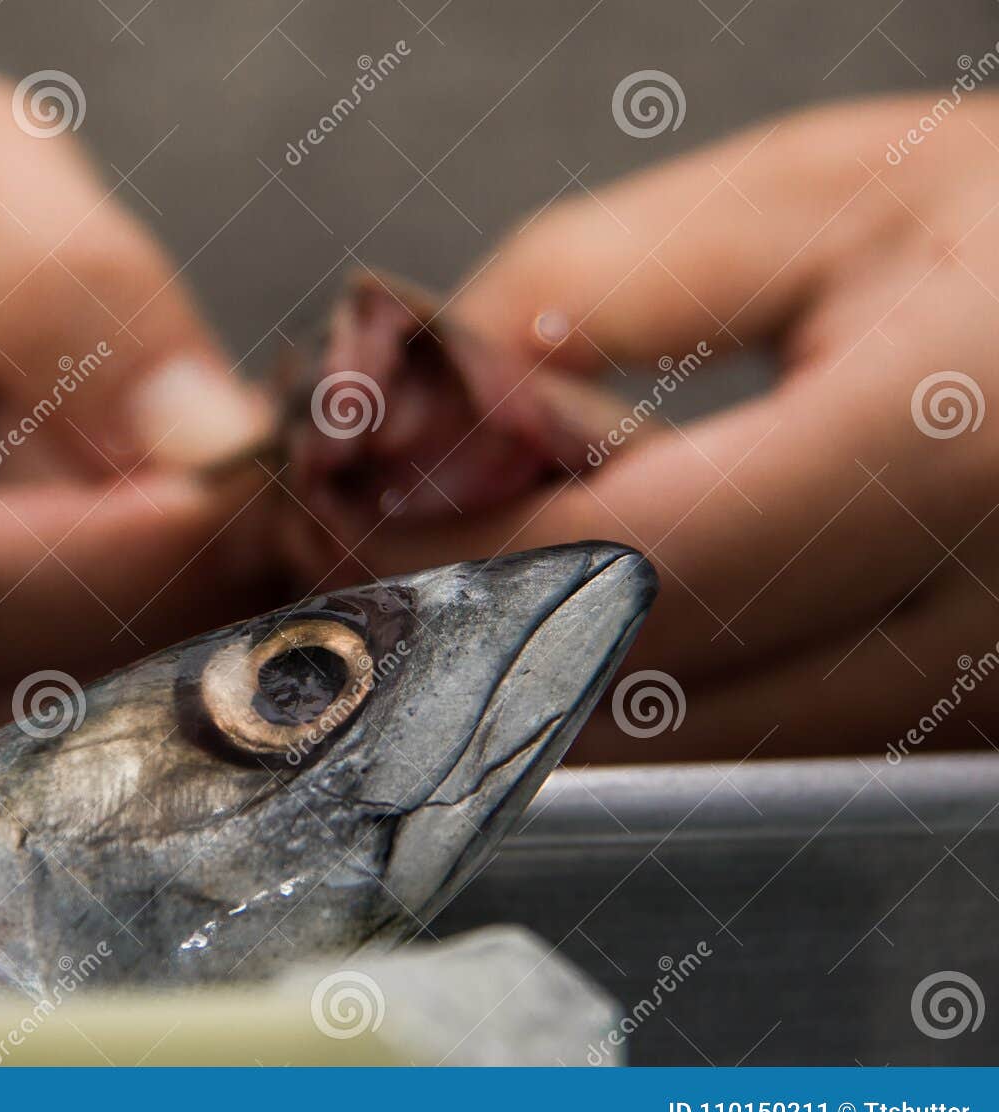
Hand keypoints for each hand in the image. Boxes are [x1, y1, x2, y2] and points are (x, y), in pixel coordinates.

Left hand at [325, 95, 998, 763]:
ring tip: (421, 611)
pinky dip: (633, 717)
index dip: (454, 560)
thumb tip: (439, 383)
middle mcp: (980, 610)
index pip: (625, 558)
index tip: (333, 535)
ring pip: (696, 758)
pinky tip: (550, 650)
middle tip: (341, 588)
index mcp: (944, 441)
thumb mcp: (820, 197)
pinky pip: (761, 760)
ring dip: (531, 699)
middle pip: (648, 694)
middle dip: (462, 645)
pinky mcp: (964, 726)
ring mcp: (980, 696)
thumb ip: (611, 283)